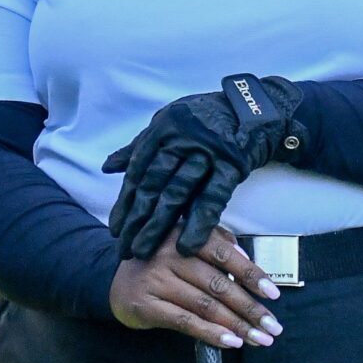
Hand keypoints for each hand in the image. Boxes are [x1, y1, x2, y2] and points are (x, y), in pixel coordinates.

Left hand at [103, 74, 305, 259]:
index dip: (125, 202)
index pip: (138, 171)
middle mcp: (181, 140)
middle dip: (136, 220)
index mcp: (163, 129)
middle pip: (153, 185)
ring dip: (159, 226)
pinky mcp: (231, 165)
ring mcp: (206, 152)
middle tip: (124, 248)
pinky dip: (198, 224)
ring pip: (177, 194)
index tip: (116, 229)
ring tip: (144, 251)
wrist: (253, 111)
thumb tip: (108, 166)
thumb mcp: (169, 123)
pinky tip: (185, 246)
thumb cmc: (205, 120)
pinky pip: (212, 198)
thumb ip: (139, 147)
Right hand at [108, 226, 284, 348]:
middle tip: (273, 326)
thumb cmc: (163, 263)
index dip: (251, 274)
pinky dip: (211, 333)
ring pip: (205, 305)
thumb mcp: (186, 244)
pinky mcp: (146, 306)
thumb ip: (218, 244)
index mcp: (184, 236)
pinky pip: (185, 322)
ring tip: (259, 339)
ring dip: (236, 325)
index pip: (224, 254)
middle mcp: (168, 254)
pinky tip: (231, 342)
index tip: (274, 294)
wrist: (115, 282)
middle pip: (218, 284)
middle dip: (250, 308)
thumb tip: (249, 260)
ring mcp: (155, 280)